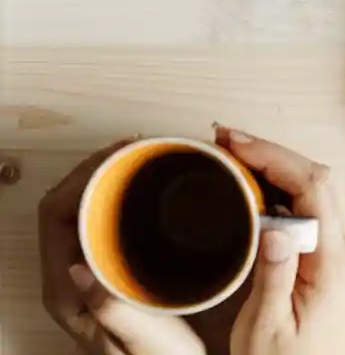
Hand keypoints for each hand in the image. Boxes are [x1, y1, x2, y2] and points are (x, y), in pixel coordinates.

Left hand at [39, 139, 205, 354]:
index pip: (53, 219)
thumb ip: (110, 310)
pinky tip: (153, 189)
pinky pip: (106, 222)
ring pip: (84, 211)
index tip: (117, 159)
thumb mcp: (143, 343)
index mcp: (67, 292)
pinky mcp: (113, 269)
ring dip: (108, 180)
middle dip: (94, 170)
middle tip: (135, 147)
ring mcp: (90, 272)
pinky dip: (124, 197)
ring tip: (144, 158)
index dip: (78, 181)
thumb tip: (77, 268)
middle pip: (65, 207)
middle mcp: (72, 277)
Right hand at [215, 128, 344, 354]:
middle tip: (227, 140)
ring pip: (321, 186)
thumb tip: (274, 226)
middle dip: (274, 151)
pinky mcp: (334, 255)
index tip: (235, 144)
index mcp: (334, 265)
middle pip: (321, 178)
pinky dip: (285, 184)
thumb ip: (273, 276)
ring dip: (280, 164)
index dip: (274, 157)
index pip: (314, 188)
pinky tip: (255, 182)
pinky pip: (316, 204)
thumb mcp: (266, 327)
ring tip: (235, 153)